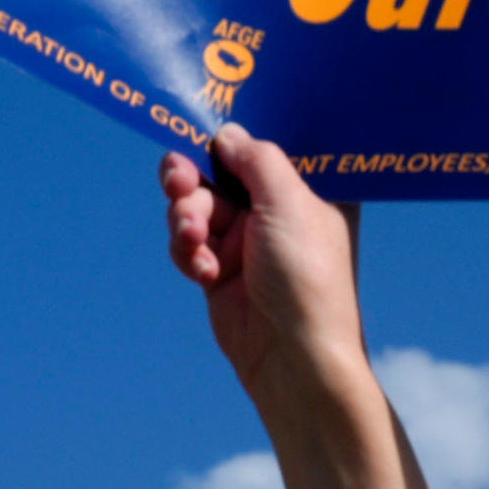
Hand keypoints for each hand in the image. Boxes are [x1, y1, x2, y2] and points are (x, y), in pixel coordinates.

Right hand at [158, 127, 363, 406]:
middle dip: (192, 177)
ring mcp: (248, 241)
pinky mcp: (221, 270)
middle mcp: (279, 211)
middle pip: (218, 172)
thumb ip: (255, 158)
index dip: (234, 136)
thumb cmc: (306, 277)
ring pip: (196, 206)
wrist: (293, 358)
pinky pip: (189, 244)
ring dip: (186, 218)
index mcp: (311, 188)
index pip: (266, 146)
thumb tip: (226, 134)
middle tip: (177, 179)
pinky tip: (203, 272)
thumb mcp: (286, 202)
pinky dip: (188, 253)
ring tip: (192, 237)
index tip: (203, 129)